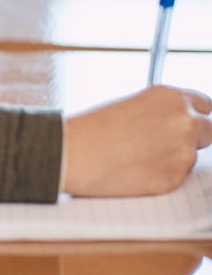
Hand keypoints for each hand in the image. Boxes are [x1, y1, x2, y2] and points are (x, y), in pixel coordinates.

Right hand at [62, 85, 211, 196]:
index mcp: (171, 97)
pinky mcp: (175, 178)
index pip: (206, 106)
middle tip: (165, 145)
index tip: (190, 124)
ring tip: (138, 159)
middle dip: (193, 139)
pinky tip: (136, 171)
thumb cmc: (93, 129)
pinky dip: (162, 177)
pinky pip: (177, 178)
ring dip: (174, 159)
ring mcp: (183, 150)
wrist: (76, 152)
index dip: (196, 117)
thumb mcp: (132, 106)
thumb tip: (173, 125)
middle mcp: (184, 120)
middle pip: (208, 131)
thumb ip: (161, 112)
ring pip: (191, 158)